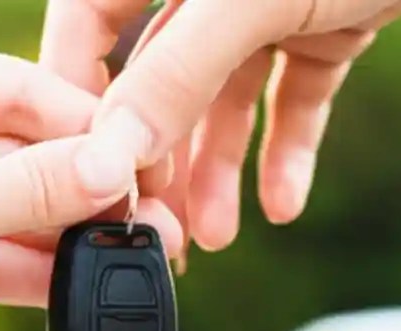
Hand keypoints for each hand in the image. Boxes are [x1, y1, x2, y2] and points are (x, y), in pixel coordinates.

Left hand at [0, 42, 181, 330]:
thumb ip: (29, 188)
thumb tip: (113, 168)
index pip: (15, 89)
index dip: (85, 127)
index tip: (143, 160)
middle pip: (20, 151)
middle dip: (83, 190)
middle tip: (148, 219)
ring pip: (10, 209)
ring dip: (65, 236)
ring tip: (131, 258)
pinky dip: (32, 271)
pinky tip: (79, 287)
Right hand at [41, 0, 400, 250]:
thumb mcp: (250, 0)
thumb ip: (177, 71)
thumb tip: (113, 153)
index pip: (86, 22)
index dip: (77, 96)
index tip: (80, 170)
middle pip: (156, 76)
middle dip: (158, 158)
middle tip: (154, 228)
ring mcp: (265, 3)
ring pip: (222, 97)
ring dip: (218, 169)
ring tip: (214, 237)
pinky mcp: (323, 27)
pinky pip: (291, 96)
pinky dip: (287, 149)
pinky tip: (282, 206)